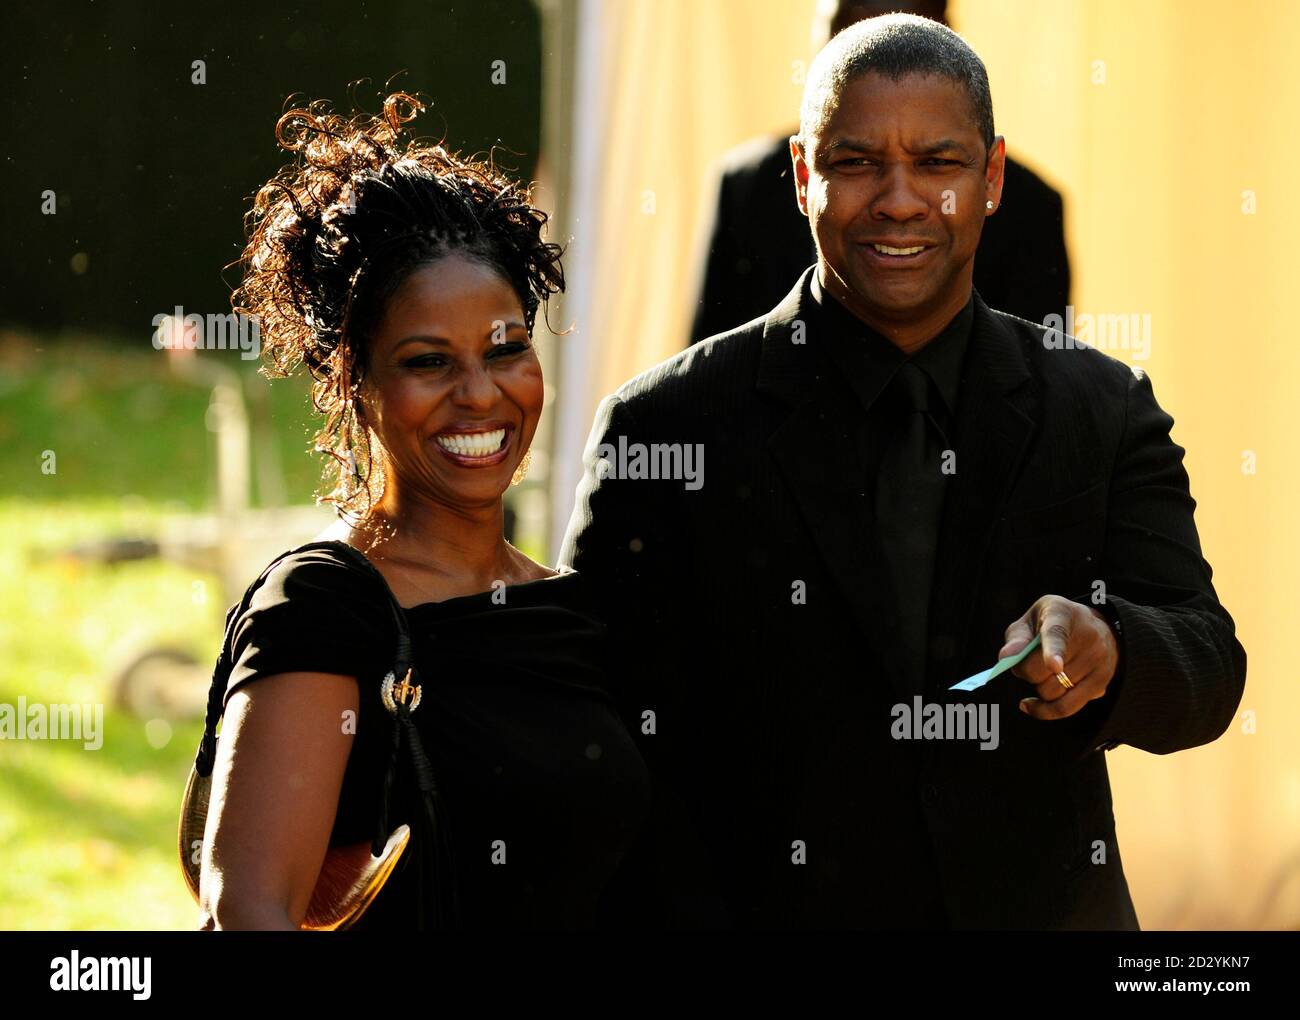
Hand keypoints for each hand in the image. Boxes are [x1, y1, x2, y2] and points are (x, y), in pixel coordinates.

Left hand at [998, 595, 1118, 719]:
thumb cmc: (1051, 623)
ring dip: (1037, 688)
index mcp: (1062, 614)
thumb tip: (1007, 657)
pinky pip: (1065, 708)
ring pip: (1051, 692)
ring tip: (1042, 672)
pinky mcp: (1101, 683)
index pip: (1057, 635)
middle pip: (1043, 671)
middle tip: (1027, 662)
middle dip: (1025, 672)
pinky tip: (1030, 705)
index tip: (1054, 666)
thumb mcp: (1031, 619)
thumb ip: (1017, 637)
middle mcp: (1087, 637)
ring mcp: (1098, 661)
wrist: (1093, 626)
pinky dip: (1044, 710)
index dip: (1054, 651)